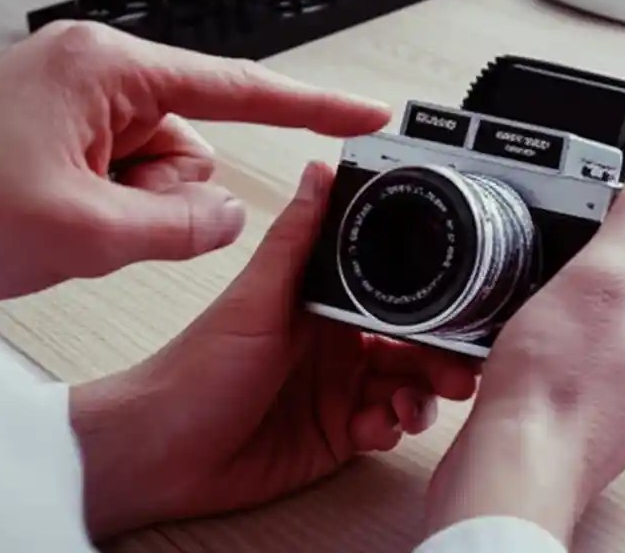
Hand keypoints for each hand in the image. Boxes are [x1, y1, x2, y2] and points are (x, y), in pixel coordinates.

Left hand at [0, 21, 390, 300]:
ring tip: (62, 222)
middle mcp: (96, 73)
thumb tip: (234, 217)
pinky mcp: (58, 133)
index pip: (241, 88)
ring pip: (160, 171)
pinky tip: (51, 221)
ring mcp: (75, 103)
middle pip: (193, 145)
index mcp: (108, 68)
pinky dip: (104, 212)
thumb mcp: (84, 230)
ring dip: (130, 211)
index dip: (314, 107)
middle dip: (164, 197)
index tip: (367, 114)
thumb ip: (184, 225)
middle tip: (100, 222)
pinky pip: (123, 179)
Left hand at [69, 162, 479, 539]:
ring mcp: (342, 388)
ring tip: (421, 402)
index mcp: (325, 301)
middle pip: (416, 340)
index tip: (465, 304)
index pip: (396, 290)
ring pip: (412, 384)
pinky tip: (385, 425)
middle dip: (445, 352)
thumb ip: (297, 239)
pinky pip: (389, 425)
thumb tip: (320, 169)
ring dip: (428, 392)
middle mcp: (340, 341)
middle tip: (464, 367)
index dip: (434, 298)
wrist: (160, 455)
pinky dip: (397, 424)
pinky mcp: (339, 434)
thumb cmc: (195, 370)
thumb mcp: (257, 299)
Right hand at [424, 164, 624, 545]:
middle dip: (608, 292)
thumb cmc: (553, 389)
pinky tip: (523, 361)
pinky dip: (556, 368)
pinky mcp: (584, 435)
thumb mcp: (595, 281)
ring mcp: (622, 414)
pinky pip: (580, 386)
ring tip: (540, 317)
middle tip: (568, 279)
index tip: (610, 242)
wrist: (511, 471)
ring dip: (578, 330)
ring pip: (610, 352)